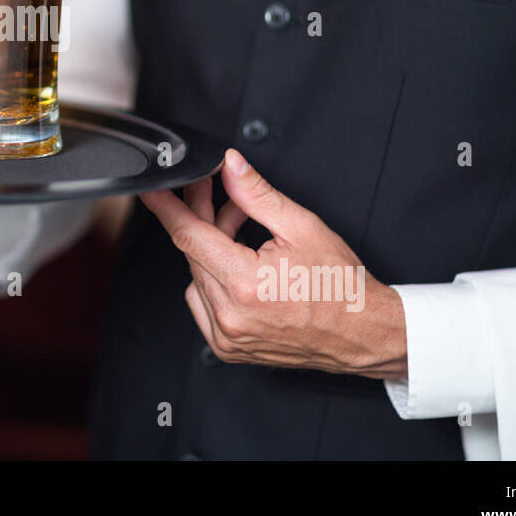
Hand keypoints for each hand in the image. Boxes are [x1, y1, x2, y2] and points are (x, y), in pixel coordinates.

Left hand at [139, 149, 407, 379]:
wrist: (363, 333)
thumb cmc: (340, 286)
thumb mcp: (301, 227)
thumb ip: (255, 195)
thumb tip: (229, 166)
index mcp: (245, 284)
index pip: (189, 235)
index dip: (167, 207)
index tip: (152, 191)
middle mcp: (230, 314)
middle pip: (193, 252)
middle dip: (203, 218)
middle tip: (217, 195)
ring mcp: (227, 336)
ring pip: (196, 276)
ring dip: (211, 250)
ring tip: (242, 235)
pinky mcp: (229, 348)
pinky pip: (202, 303)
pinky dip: (213, 281)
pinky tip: (239, 268)